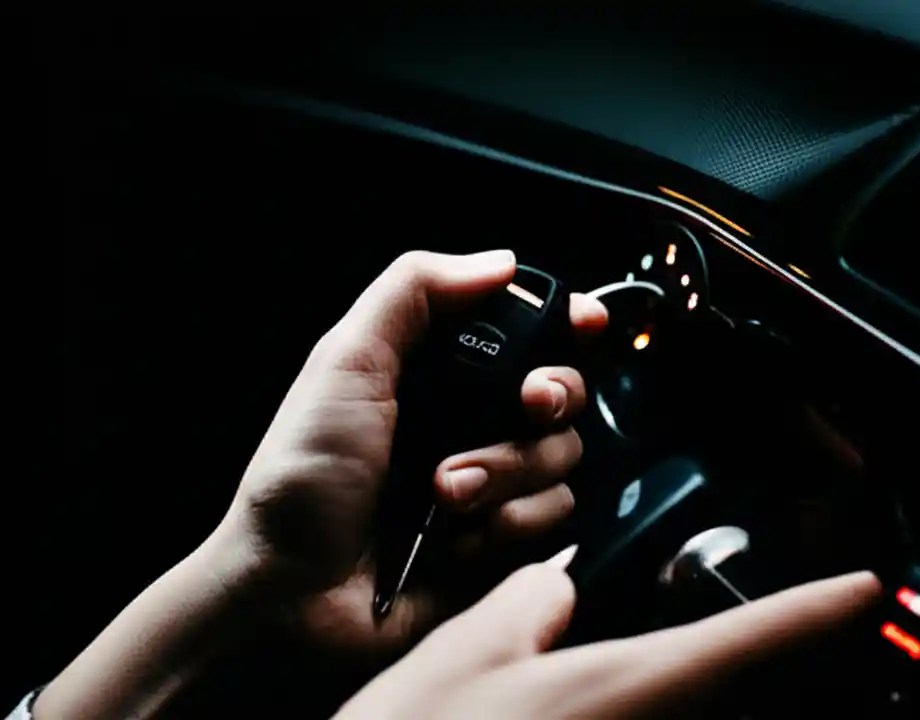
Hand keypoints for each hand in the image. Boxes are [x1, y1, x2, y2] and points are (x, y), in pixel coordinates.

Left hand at [220, 250, 606, 656]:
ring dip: (508, 469)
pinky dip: (509, 523)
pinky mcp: (505, 543)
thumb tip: (502, 262)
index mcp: (434, 373)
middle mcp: (470, 423)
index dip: (566, 324)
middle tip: (525, 403)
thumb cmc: (303, 479)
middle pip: (562, 390)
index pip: (523, 331)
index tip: (584, 324)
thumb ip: (414, 292)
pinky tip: (457, 537)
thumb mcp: (345, 362)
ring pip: (563, 456)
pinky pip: (554, 517)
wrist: (293, 597)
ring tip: (443, 492)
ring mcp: (491, 485)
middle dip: (550, 395)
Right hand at [335, 556, 881, 718]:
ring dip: (764, 695)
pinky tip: (658, 696)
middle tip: (842, 635)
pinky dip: (705, 707)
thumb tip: (548, 586)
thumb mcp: (459, 660)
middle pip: (768, 696)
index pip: (757, 633)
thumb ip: (518, 613)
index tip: (872, 586)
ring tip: (788, 669)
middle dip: (819, 667)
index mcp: (629, 685)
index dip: (823, 605)